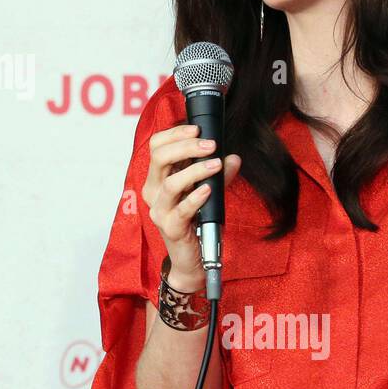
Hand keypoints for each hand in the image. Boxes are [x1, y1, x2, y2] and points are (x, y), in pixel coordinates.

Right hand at [141, 124, 242, 290]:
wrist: (193, 259)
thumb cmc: (195, 222)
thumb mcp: (207, 191)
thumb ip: (218, 175)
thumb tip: (233, 157)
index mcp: (158, 178)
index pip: (156, 146)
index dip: (175, 134)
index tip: (197, 129)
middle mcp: (153, 191)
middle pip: (159, 158)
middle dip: (186, 147)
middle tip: (211, 145)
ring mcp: (159, 210)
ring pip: (170, 183)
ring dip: (195, 170)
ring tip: (215, 165)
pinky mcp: (170, 227)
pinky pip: (180, 210)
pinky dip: (195, 197)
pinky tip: (208, 190)